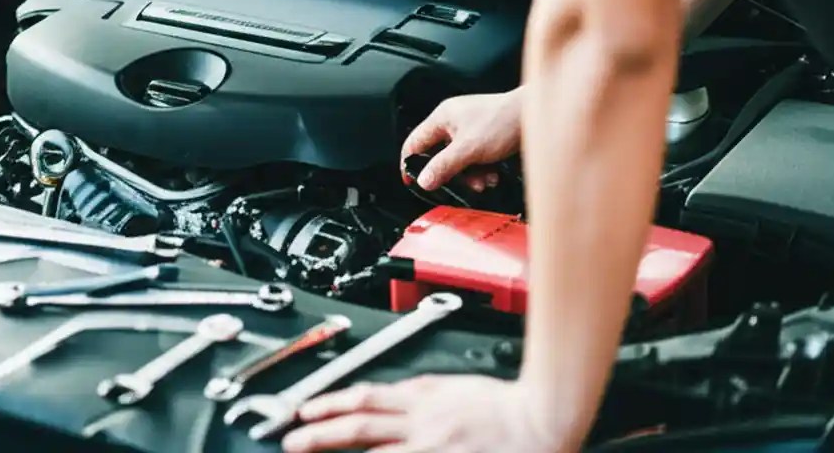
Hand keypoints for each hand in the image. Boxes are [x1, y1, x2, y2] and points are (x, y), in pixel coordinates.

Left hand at [281, 375, 568, 452]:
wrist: (543, 419)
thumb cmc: (503, 405)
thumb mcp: (453, 387)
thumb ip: (420, 393)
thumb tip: (389, 396)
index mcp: (423, 398)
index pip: (364, 399)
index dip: (330, 405)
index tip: (305, 410)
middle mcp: (421, 425)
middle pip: (358, 428)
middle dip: (319, 434)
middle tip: (290, 439)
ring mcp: (431, 449)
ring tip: (309, 451)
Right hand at [401, 89, 522, 191]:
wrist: (537, 116)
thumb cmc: (504, 120)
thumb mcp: (468, 149)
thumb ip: (443, 167)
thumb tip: (423, 181)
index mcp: (442, 118)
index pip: (414, 143)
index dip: (410, 164)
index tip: (413, 182)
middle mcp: (454, 121)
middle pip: (439, 156)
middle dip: (452, 174)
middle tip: (459, 185)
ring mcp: (471, 129)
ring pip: (460, 160)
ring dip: (471, 175)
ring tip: (484, 181)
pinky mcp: (487, 136)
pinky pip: (476, 159)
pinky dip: (483, 169)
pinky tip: (493, 174)